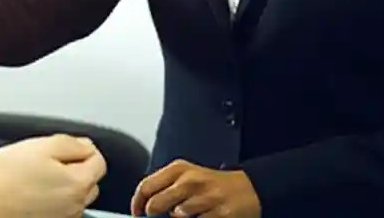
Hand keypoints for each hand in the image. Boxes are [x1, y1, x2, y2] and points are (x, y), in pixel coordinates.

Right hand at [0, 134, 105, 217]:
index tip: (65, 146)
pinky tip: (30, 192)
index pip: (99, 161)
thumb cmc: (4, 177)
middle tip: (47, 160)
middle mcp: (75, 206)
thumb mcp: (40, 145)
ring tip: (34, 177)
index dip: (82, 149)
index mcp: (77, 183)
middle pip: (89, 181)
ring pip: (74, 197)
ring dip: (62, 185)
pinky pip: (59, 208)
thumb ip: (71, 143)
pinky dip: (51, 200)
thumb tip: (86, 145)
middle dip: (74, 168)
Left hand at [131, 160, 260, 217]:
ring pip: (176, 215)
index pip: (146, 186)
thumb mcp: (185, 177)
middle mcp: (191, 180)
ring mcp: (206, 197)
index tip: (136, 213)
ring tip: (188, 214)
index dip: (137, 204)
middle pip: (156, 204)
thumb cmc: (211, 185)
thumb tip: (143, 205)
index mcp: (178, 169)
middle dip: (154, 215)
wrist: (247, 189)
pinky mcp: (220, 213)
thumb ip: (164, 187)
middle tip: (160, 217)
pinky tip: (202, 216)